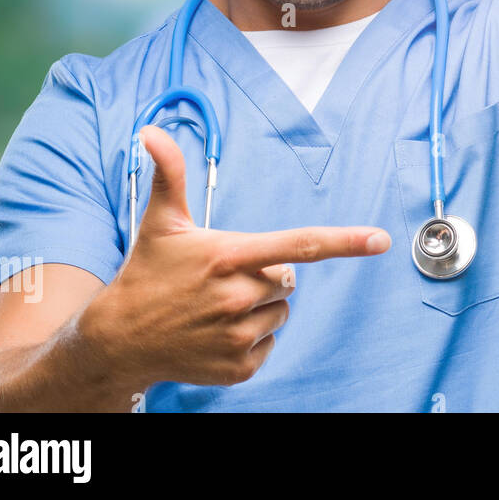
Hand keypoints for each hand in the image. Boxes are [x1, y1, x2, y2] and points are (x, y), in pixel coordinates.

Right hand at [82, 125, 391, 388]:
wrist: (117, 340)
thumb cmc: (147, 273)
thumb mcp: (160, 222)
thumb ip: (168, 174)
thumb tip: (150, 131)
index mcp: (227, 256)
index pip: (300, 245)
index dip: (345, 241)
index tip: (381, 239)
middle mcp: (236, 297)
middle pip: (288, 279)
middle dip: (266, 275)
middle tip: (223, 279)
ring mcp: (237, 336)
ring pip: (281, 311)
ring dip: (259, 307)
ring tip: (217, 307)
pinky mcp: (238, 368)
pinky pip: (269, 344)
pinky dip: (251, 338)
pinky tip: (217, 332)